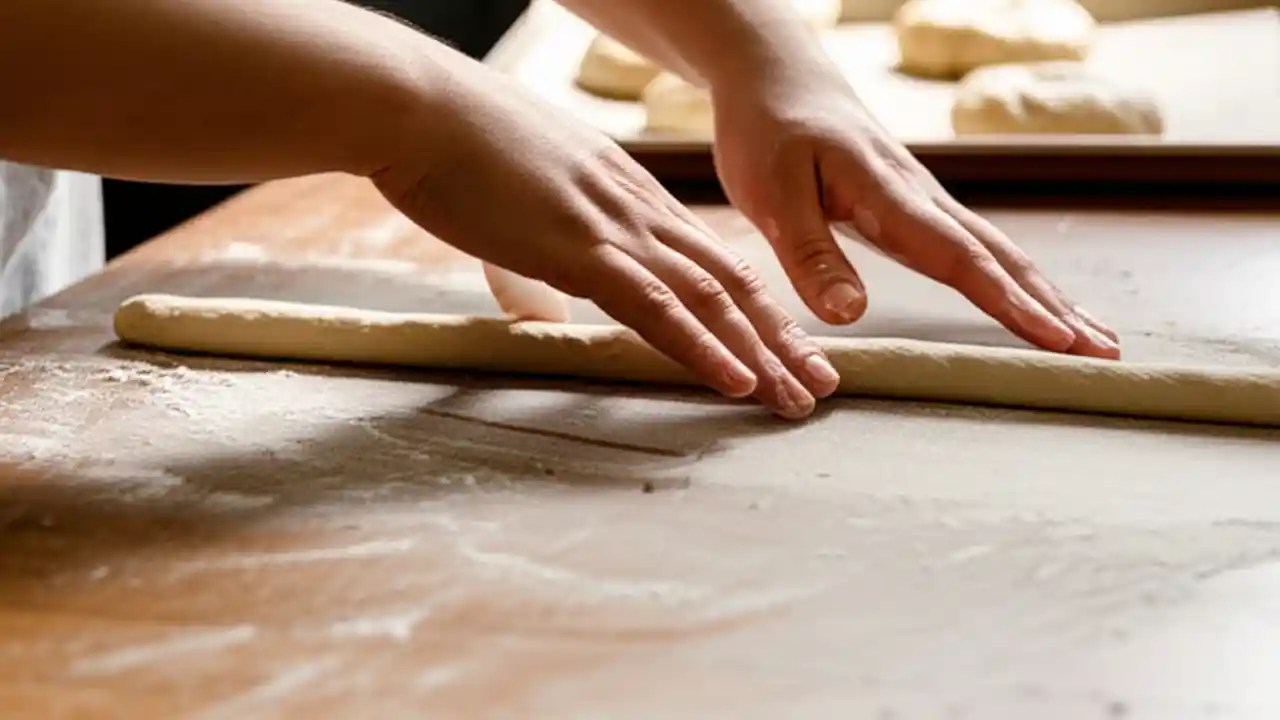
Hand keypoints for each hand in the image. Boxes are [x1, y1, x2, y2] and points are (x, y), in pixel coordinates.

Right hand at [371, 67, 838, 417]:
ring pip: (709, 300)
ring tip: (799, 398)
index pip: (707, 258)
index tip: (784, 343)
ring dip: (760, 354)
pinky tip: (738, 381)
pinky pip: (656, 308)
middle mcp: (637, 210)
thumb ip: (538, 261)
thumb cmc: (453, 147)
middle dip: (780, 338)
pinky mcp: (580, 249)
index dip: (753, 305)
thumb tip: (540, 315)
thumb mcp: (516, 203)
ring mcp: (614, 228)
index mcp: (627, 194)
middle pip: (728, 281)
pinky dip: (701, 348)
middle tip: (821, 383)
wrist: (419, 107)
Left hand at [710, 62, 1119, 358]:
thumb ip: (811, 255)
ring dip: (1048, 294)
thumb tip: (852, 315)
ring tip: (1093, 336)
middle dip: (1055, 308)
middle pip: (1001, 258)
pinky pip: (978, 245)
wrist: (776, 73)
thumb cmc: (769, 131)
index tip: (1058, 341)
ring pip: (999, 251)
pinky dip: (1017, 277)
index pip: (961, 259)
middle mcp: (922, 197)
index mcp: (890, 196)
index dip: (1010, 304)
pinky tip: (1034, 296)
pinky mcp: (917, 202)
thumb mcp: (771, 196)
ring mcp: (925, 198)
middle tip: (1107, 354)